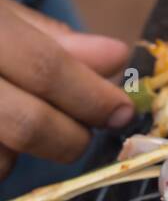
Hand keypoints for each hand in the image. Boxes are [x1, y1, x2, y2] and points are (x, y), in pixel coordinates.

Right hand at [0, 0, 133, 180]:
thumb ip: (51, 40)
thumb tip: (117, 57)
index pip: (43, 67)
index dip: (90, 96)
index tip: (122, 112)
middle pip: (26, 124)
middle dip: (69, 137)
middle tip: (83, 131)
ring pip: (0, 160)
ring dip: (21, 152)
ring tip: (12, 117)